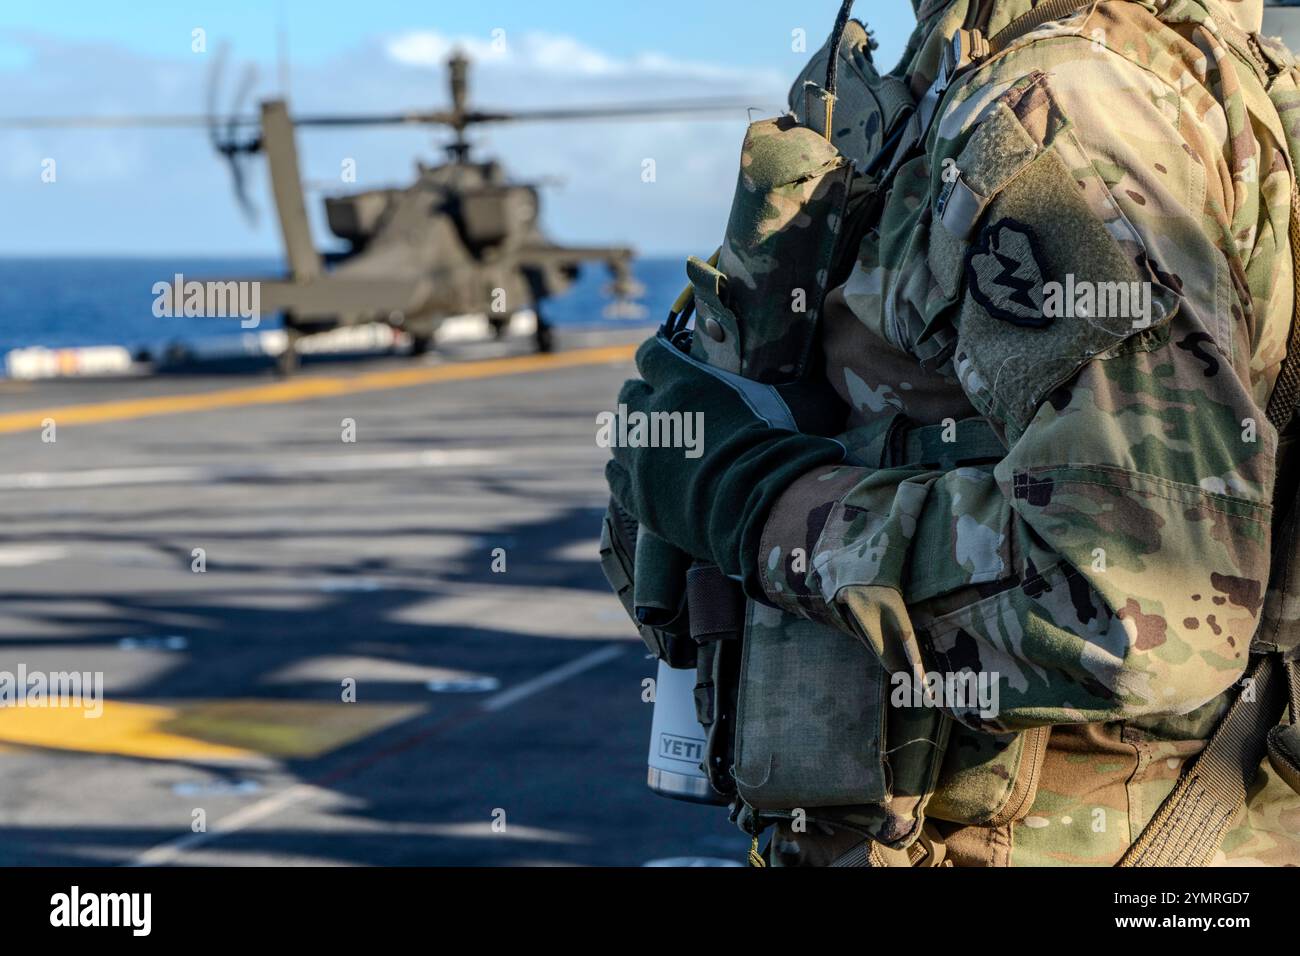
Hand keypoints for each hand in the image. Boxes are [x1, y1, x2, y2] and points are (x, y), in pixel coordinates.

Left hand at [604, 333, 844, 596]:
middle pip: (629, 394)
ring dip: (632, 434)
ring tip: (651, 441)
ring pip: (618, 434)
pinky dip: (625, 471)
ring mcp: (640, 458)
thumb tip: (822, 378)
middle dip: (644, 397)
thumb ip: (788, 383)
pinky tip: (639, 473)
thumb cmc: (778, 449)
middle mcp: (652, 415)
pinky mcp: (637, 496)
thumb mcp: (787, 403)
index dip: (658, 358)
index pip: (650, 355)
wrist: (761, 508)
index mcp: (683, 383)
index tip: (668, 364)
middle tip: (663, 407)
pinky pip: (615, 475)